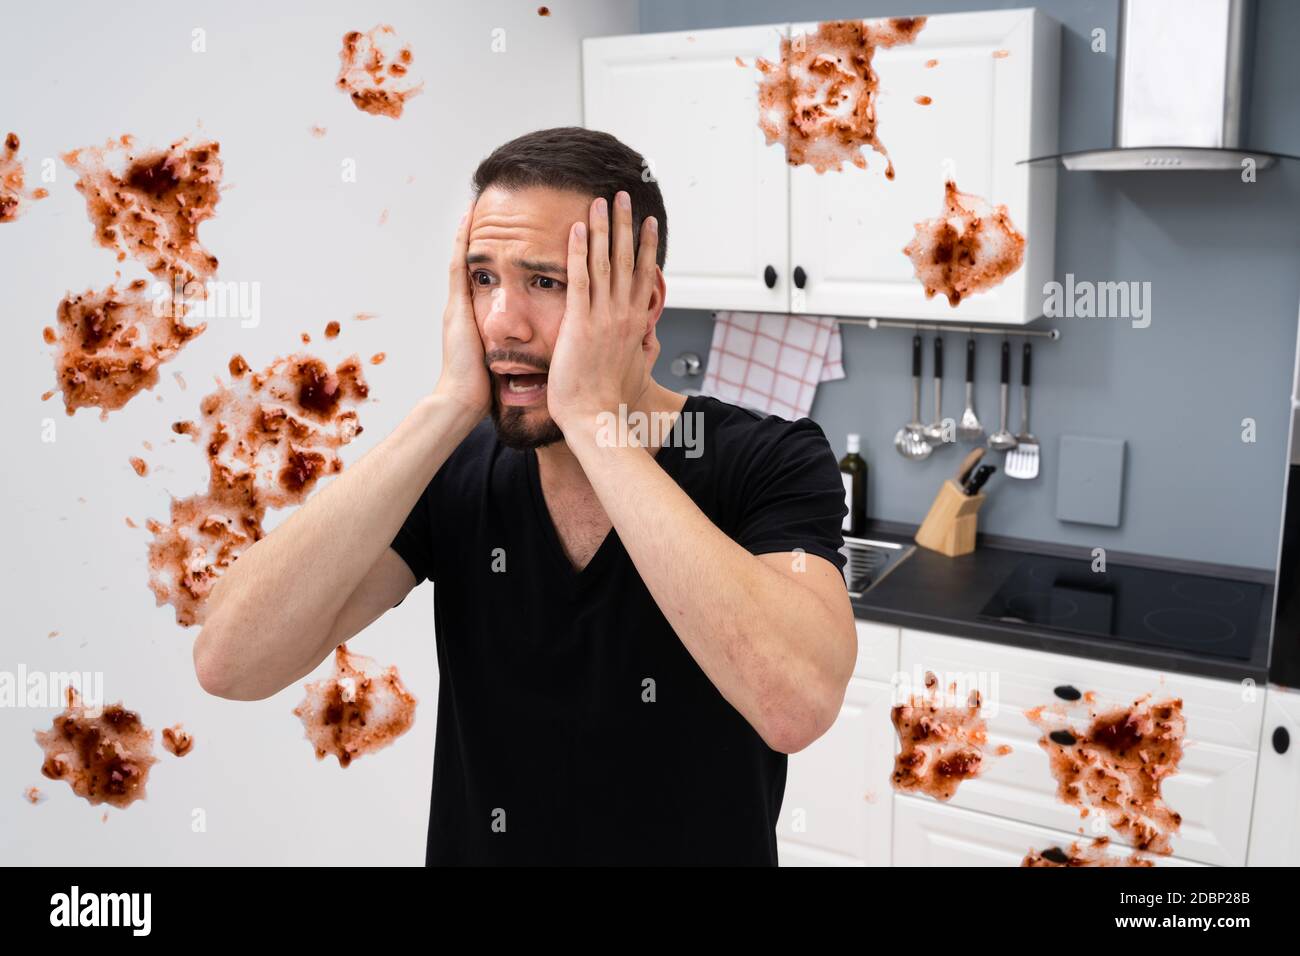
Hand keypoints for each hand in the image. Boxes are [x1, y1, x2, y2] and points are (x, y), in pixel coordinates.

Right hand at [432, 197, 490, 418]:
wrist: (462, 401)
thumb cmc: (484, 388)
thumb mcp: (501, 360)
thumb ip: (511, 347)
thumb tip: (533, 344)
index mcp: (478, 319)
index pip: (486, 279)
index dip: (492, 254)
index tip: (503, 231)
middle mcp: (465, 307)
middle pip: (475, 263)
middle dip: (482, 235)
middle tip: (490, 205)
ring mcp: (457, 306)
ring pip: (465, 259)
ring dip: (470, 231)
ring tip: (480, 202)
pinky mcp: (456, 308)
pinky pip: (459, 268)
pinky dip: (463, 244)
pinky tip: (470, 221)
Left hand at [546, 191, 658, 436]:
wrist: (595, 417)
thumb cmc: (608, 400)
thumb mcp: (633, 370)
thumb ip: (639, 350)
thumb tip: (646, 343)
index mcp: (635, 324)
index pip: (645, 275)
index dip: (647, 246)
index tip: (648, 223)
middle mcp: (623, 315)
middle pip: (627, 259)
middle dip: (625, 224)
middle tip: (623, 196)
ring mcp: (603, 317)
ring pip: (606, 262)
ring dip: (603, 228)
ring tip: (600, 201)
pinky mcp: (580, 323)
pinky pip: (580, 279)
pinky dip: (580, 252)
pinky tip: (578, 229)